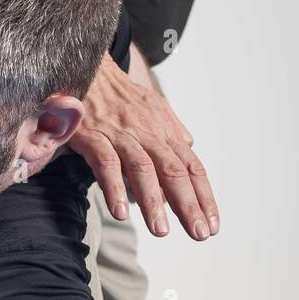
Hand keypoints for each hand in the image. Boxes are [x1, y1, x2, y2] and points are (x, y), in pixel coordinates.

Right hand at [69, 50, 219, 240]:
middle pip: (174, 172)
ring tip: (161, 231)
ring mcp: (121, 134)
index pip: (192, 168)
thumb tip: (190, 148)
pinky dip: (114, 187)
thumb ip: (171, 130)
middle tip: (199, 234)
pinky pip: (107, 163)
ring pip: (144, 170)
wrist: (86, 65)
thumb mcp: (152, 107)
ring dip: (154, 203)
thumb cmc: (117, 94)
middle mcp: (148, 134)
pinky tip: (121, 212)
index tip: (212, 225)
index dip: (204, 197)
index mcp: (165, 132)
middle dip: (188, 206)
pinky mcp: (94, 136)